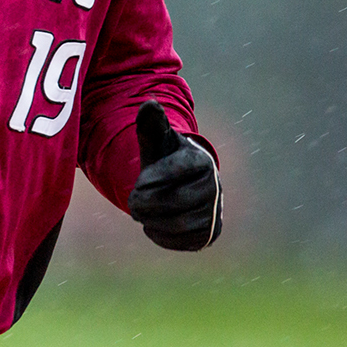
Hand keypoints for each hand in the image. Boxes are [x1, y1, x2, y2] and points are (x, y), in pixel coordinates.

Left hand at [127, 100, 221, 250]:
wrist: (181, 184)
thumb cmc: (165, 158)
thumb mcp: (157, 140)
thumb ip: (151, 123)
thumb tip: (150, 103)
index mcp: (202, 161)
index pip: (177, 171)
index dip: (153, 179)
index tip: (136, 184)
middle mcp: (214, 188)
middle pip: (176, 201)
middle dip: (147, 203)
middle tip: (131, 203)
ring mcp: (214, 213)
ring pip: (179, 224)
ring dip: (152, 220)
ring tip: (139, 214)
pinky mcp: (209, 235)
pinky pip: (184, 242)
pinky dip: (162, 236)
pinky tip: (151, 225)